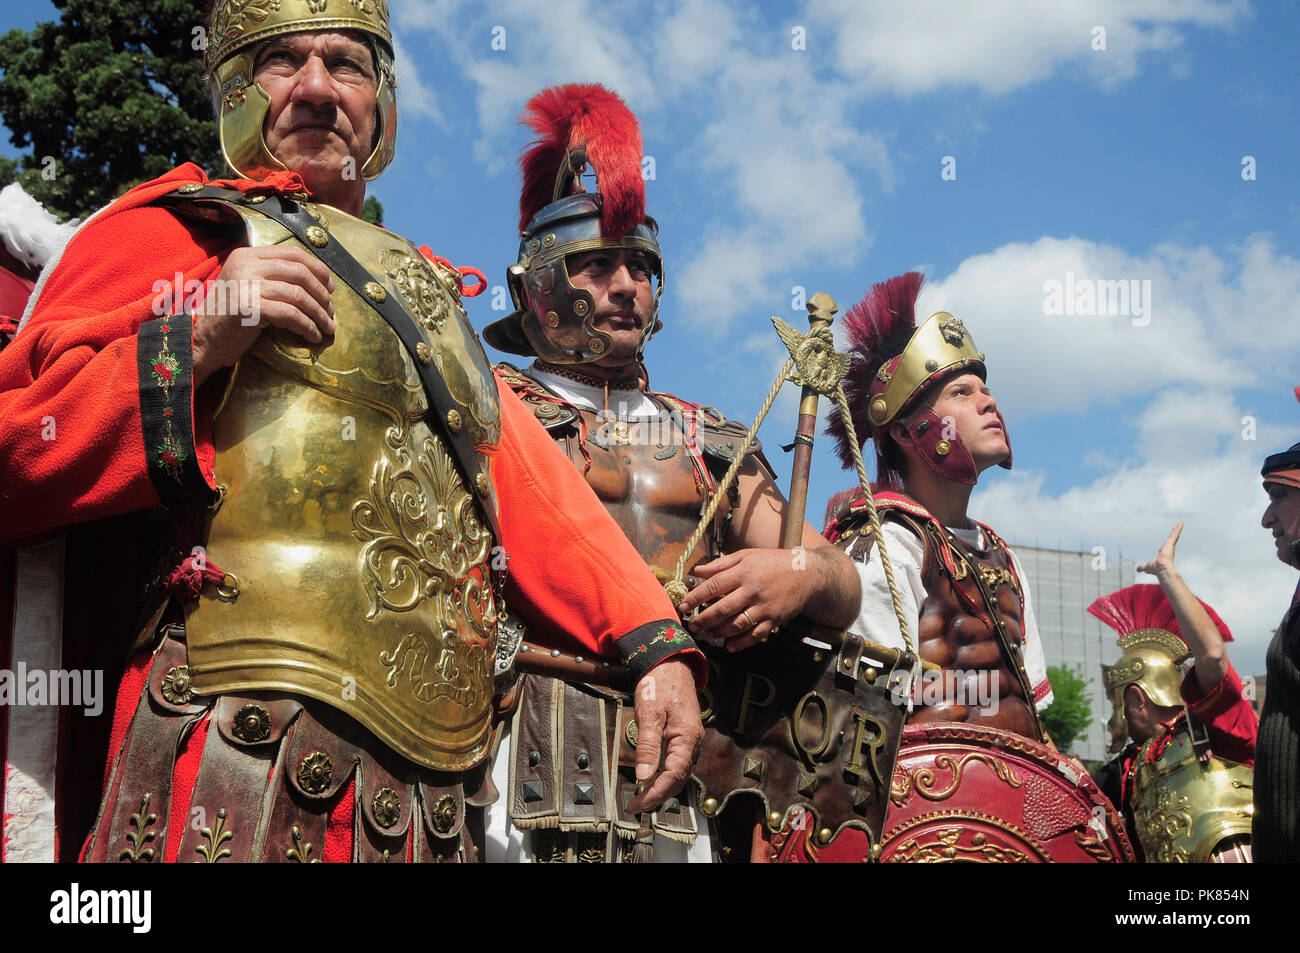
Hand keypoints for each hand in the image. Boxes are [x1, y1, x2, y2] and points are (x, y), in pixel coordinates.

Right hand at [191, 246, 336, 386]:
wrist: (200, 339)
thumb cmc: (228, 316)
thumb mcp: (246, 285)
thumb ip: (271, 277)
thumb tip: (315, 281)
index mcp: (247, 255)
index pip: (292, 253)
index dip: (318, 269)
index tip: (331, 287)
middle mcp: (246, 265)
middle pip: (300, 273)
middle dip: (322, 294)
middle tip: (331, 311)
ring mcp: (246, 285)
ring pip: (298, 296)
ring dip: (318, 314)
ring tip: (327, 328)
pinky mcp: (249, 308)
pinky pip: (290, 315)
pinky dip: (307, 327)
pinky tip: (312, 336)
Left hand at [626, 658, 701, 813]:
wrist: (670, 662)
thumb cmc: (660, 683)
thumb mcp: (650, 714)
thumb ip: (647, 746)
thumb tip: (643, 776)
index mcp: (687, 739)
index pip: (673, 777)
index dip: (655, 794)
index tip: (637, 804)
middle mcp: (692, 742)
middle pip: (678, 780)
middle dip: (657, 795)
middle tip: (635, 805)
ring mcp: (689, 739)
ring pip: (678, 772)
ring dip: (660, 787)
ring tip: (640, 797)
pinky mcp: (683, 736)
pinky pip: (676, 762)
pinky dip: (663, 774)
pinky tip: (650, 777)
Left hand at [675, 548, 811, 651]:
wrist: (807, 573)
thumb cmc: (773, 562)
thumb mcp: (747, 556)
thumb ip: (721, 564)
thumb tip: (698, 571)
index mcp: (743, 572)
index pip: (713, 586)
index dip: (695, 597)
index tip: (683, 606)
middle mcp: (752, 590)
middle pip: (722, 609)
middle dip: (704, 619)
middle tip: (692, 626)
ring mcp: (764, 607)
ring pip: (737, 624)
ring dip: (720, 632)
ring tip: (709, 634)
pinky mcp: (775, 619)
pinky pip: (755, 635)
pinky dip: (742, 643)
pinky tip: (730, 646)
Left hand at [1137, 522, 1182, 579]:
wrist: (1160, 568)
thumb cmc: (1155, 568)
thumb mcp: (1146, 567)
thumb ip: (1142, 567)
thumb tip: (1137, 569)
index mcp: (1163, 554)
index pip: (1165, 547)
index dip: (1167, 544)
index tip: (1169, 542)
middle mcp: (1168, 549)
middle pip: (1171, 539)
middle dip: (1174, 534)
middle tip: (1177, 528)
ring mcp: (1170, 546)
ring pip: (1174, 535)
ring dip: (1177, 529)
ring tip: (1181, 523)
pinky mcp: (1171, 543)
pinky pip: (1175, 534)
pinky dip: (1178, 529)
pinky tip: (1181, 523)